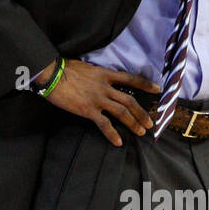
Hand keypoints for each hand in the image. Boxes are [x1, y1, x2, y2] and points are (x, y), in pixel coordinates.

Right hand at [39, 59, 160, 146]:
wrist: (51, 74)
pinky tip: (118, 142)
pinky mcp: (88, 110)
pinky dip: (112, 134)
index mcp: (105, 74)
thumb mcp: (86, 67)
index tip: (157, 89)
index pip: (130, 78)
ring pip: (122, 112)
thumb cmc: (64, 68)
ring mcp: (97, 99)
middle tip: (149, 123)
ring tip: (140, 132)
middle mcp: (105, 86)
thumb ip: (96, 75)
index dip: (145, 84)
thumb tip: (101, 79)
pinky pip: (104, 124)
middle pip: (130, 100)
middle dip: (142, 113)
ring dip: (133, 123)